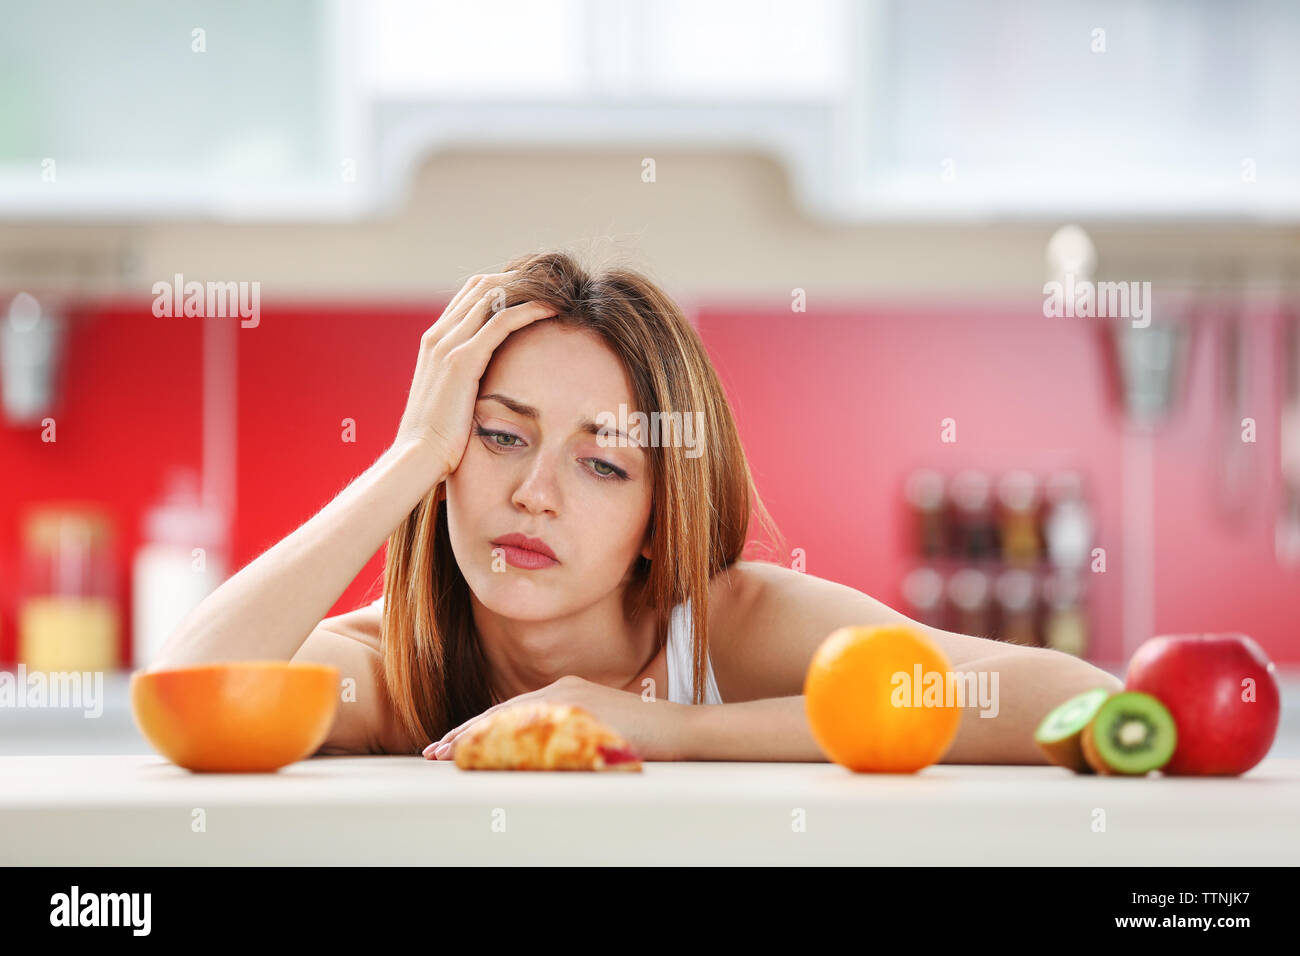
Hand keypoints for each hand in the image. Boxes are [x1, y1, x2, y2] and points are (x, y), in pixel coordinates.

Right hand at [393, 271, 558, 481]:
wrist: (417, 456)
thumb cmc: (436, 437)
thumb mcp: (450, 399)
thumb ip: (464, 381)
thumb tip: (488, 384)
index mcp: (434, 342)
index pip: (470, 294)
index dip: (503, 285)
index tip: (534, 289)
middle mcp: (438, 336)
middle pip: (482, 286)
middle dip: (518, 278)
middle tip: (552, 282)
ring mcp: (448, 345)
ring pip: (492, 296)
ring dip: (527, 288)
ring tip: (557, 289)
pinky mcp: (462, 361)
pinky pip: (501, 321)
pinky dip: (528, 309)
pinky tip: (552, 309)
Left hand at [423, 675, 690, 762]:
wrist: (681, 730)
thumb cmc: (646, 736)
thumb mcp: (598, 730)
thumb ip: (569, 731)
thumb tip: (540, 752)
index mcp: (565, 691)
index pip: (511, 711)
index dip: (478, 728)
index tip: (452, 745)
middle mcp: (562, 690)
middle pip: (502, 712)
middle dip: (465, 733)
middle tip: (435, 752)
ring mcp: (569, 700)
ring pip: (509, 719)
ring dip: (475, 737)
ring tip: (447, 755)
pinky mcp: (579, 714)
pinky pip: (531, 730)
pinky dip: (504, 741)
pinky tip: (485, 753)